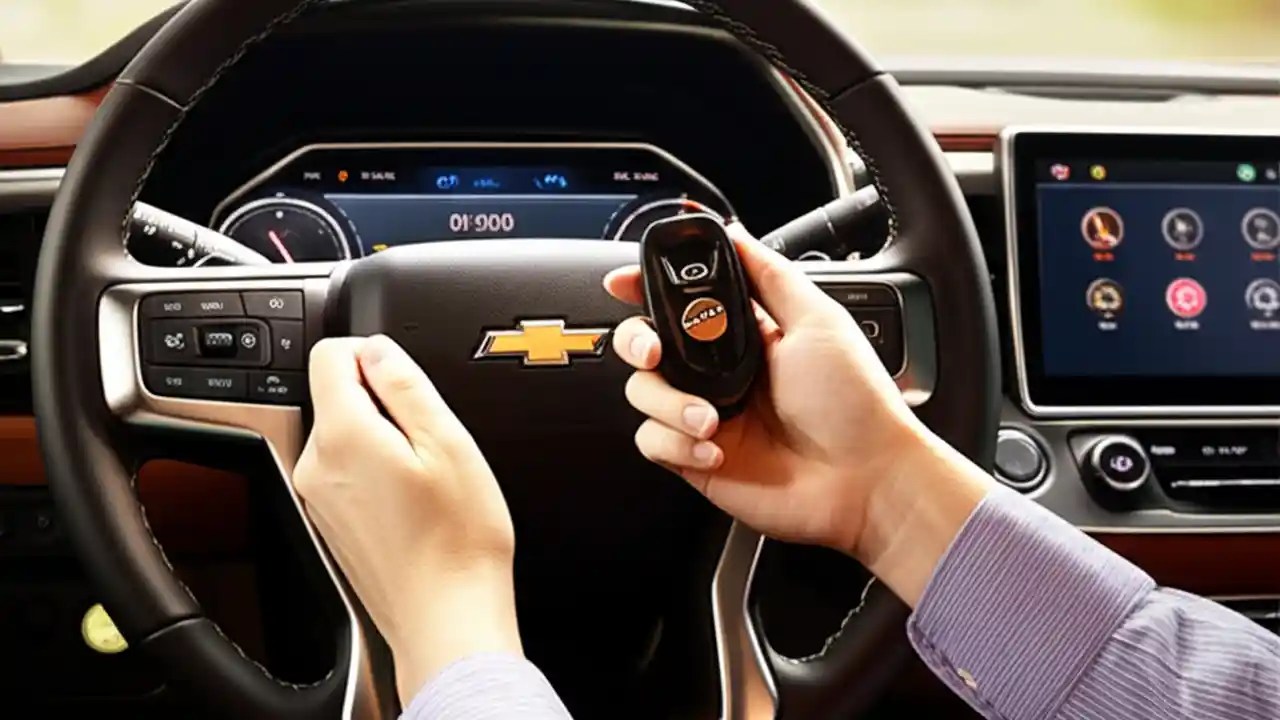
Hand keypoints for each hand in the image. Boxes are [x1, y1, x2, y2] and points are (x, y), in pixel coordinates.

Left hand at [294, 335, 520, 702]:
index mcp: (344, 436)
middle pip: (337, 395)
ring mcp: (318, 497)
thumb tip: (378, 349)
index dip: (372, 352)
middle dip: (382, 401)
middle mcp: (317, 464)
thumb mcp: (449, 441)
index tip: (404, 377)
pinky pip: (346, 471)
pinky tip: (414, 500)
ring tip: (426, 475)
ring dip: (381, 438)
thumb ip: (405, 384)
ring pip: (343, 434)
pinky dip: (377, 471)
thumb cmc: (457, 541)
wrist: (447, 616)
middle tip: (430, 439)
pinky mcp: (329, 521)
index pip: (330, 354)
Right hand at [604, 224, 993, 604]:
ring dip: (670, 403)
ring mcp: (704, 415)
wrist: (863, 479)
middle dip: (637, 341)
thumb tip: (735, 233)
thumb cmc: (855, 404)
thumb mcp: (818, 319)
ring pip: (643, 392)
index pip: (680, 301)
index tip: (624, 282)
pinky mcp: (695, 458)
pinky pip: (653, 441)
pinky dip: (676, 443)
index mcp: (744, 333)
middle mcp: (718, 372)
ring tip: (713, 420)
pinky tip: (715, 450)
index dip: (645, 288)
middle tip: (655, 351)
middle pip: (645, 342)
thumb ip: (771, 274)